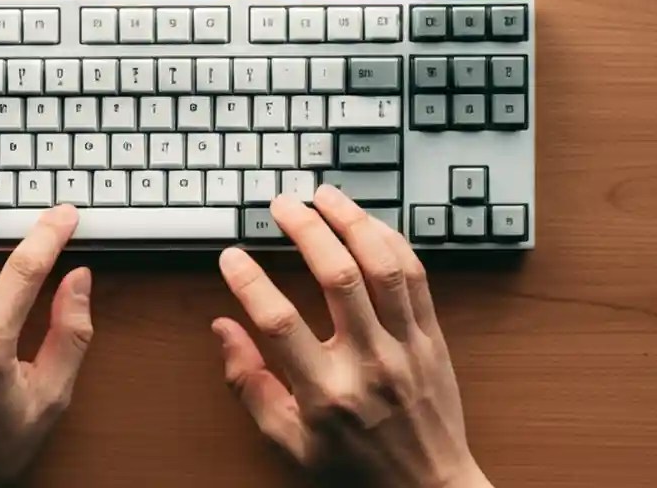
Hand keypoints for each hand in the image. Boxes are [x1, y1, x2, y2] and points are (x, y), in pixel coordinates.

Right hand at [213, 187, 491, 487]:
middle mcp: (370, 363)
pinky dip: (391, 241)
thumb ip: (249, 384)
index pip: (279, 322)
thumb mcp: (287, 442)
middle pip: (337, 277)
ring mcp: (406, 347)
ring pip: (383, 267)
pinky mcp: (433, 338)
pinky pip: (415, 277)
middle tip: (281, 205)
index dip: (249, 282)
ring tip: (325, 196)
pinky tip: (366, 223)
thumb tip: (223, 329)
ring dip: (352, 222)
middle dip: (305, 230)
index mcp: (326, 393)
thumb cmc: (353, 470)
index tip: (230, 256)